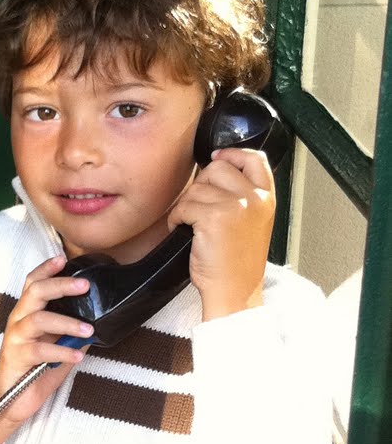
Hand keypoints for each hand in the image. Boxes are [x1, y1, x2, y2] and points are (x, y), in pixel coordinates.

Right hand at [0, 254, 91, 443]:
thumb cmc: (36, 370)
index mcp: (27, 313)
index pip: (33, 283)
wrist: (11, 401)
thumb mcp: (58, 345)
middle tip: (85, 286)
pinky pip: (40, 350)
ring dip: (67, 322)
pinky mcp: (16, 357)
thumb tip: (100, 321)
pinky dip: (62, 351)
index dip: (46, 269)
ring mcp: (15, 338)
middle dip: (60, 285)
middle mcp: (18, 320)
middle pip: (35, 292)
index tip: (63, 259)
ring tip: (89, 329)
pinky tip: (78, 356)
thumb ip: (72, 332)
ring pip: (38, 319)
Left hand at [167, 147, 274, 320]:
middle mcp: (255, 199)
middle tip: (200, 208)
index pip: (255, 159)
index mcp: (267, 198)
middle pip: (218, 167)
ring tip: (192, 224)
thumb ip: (244, 195)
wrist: (234, 290)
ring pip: (197, 187)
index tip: (217, 156)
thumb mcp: (252, 222)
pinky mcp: (214, 217)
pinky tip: (185, 231)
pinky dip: (177, 218)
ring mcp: (236, 206)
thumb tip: (217, 167)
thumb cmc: (237, 262)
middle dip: (202, 184)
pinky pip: (184, 205)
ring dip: (187, 204)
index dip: (232, 153)